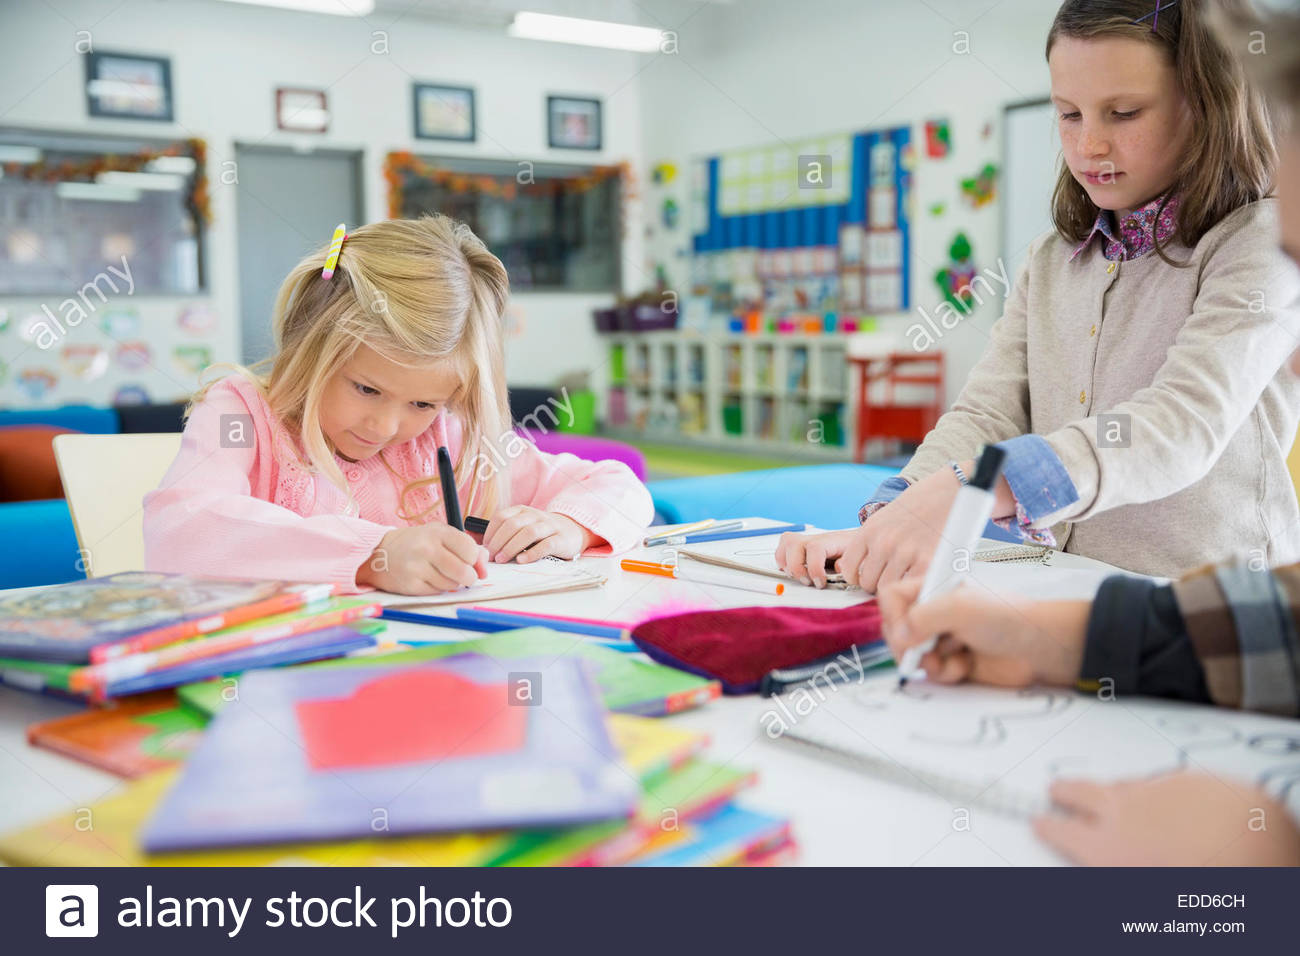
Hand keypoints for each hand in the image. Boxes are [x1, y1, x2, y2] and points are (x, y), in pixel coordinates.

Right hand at [356, 524, 487, 594]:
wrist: (381, 553)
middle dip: (468, 577)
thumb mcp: (442, 535)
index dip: (474, 560)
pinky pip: (437, 592)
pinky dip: (438, 589)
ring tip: (441, 573)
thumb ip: (467, 547)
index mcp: (438, 533)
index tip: (468, 560)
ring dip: (452, 583)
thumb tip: (483, 569)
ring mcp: (417, 568)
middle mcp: (427, 549)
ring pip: (451, 585)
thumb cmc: (418, 543)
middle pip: (464, 572)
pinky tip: (429, 579)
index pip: (470, 551)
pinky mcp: (410, 585)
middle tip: (463, 574)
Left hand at [482, 506, 596, 562]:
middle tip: (491, 557)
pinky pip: (546, 545)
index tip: (485, 548)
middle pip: (513, 525)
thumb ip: (503, 533)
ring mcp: (549, 526)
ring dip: (512, 547)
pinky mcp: (561, 539)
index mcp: (522, 511)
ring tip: (502, 559)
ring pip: (528, 532)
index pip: (502, 517)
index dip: (490, 532)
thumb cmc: (541, 534)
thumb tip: (478, 544)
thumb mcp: (522, 527)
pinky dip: (532, 553)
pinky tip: (522, 561)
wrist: (572, 531)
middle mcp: (535, 515)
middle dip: (498, 541)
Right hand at [774, 528, 859, 587]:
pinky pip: (783, 549)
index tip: (820, 583)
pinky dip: (783, 562)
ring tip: (800, 576)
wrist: (858, 541)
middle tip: (808, 581)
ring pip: (785, 544)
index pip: (815, 548)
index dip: (814, 568)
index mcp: (830, 541)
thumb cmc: (856, 551)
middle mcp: (815, 538)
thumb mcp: (859, 558)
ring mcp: (805, 541)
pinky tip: (794, 572)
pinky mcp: (799, 546)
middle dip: (796, 568)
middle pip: (793, 544)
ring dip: (787, 563)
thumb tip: (838, 568)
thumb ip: (850, 564)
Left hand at [843, 467, 961, 591]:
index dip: (857, 577)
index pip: (848, 568)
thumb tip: (862, 568)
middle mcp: (883, 542)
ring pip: (889, 588)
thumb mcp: (884, 518)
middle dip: (878, 584)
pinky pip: (912, 586)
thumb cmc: (920, 504)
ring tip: (907, 579)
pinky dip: (915, 587)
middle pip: (868, 582)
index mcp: (869, 530)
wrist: (950, 490)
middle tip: (892, 579)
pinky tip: (920, 580)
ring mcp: (905, 552)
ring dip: (897, 587)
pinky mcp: (928, 561)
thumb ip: (872, 542)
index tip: (866, 578)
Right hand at [877, 577, 1089, 686]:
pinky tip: (964, 666)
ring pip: (913, 655)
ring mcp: (943, 637)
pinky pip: (932, 672)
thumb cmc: (1006, 617)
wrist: (1040, 648)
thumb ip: (922, 618)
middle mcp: (935, 611)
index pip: (892, 597)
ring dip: (929, 662)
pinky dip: (945, 673)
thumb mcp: (960, 608)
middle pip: (897, 629)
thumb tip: (898, 636)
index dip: (893, 616)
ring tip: (951, 659)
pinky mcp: (952, 661)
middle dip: (909, 646)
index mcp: (934, 588)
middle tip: (924, 652)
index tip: (905, 632)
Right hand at [1035, 772, 1299, 865]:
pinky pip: (1166, 782)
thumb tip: (1105, 865)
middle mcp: (1123, 813)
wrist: (1257, 848)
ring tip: (1115, 800)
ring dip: (1115, 792)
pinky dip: (1162, 793)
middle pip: (1082, 793)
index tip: (1038, 821)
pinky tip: (1174, 807)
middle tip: (1057, 790)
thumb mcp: (1139, 892)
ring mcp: (1157, 790)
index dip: (1047, 827)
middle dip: (1066, 791)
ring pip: (1125, 785)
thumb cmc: (1200, 886)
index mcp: (1106, 849)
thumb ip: (1116, 872)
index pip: (1060, 832)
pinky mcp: (1190, 778)